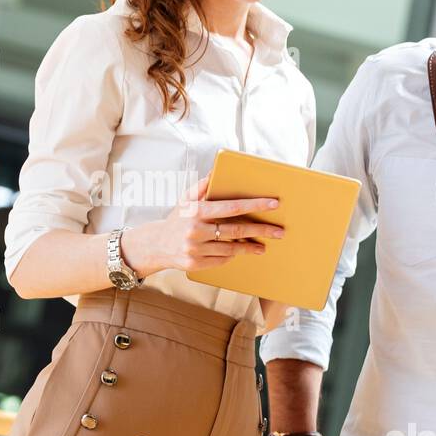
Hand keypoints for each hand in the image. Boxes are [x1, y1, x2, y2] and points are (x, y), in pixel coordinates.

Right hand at [119, 173, 284, 276]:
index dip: (255, 205)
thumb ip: (203, 186)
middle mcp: (196, 231)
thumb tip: (218, 171)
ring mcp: (195, 249)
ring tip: (264, 246)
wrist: (155, 244)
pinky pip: (221, 260)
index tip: (273, 203)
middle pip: (236, 231)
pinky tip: (240, 251)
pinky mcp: (196, 264)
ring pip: (231, 249)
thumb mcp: (186, 199)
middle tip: (279, 231)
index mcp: (197, 212)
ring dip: (250, 247)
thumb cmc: (177, 219)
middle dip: (261, 230)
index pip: (232, 207)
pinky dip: (232, 255)